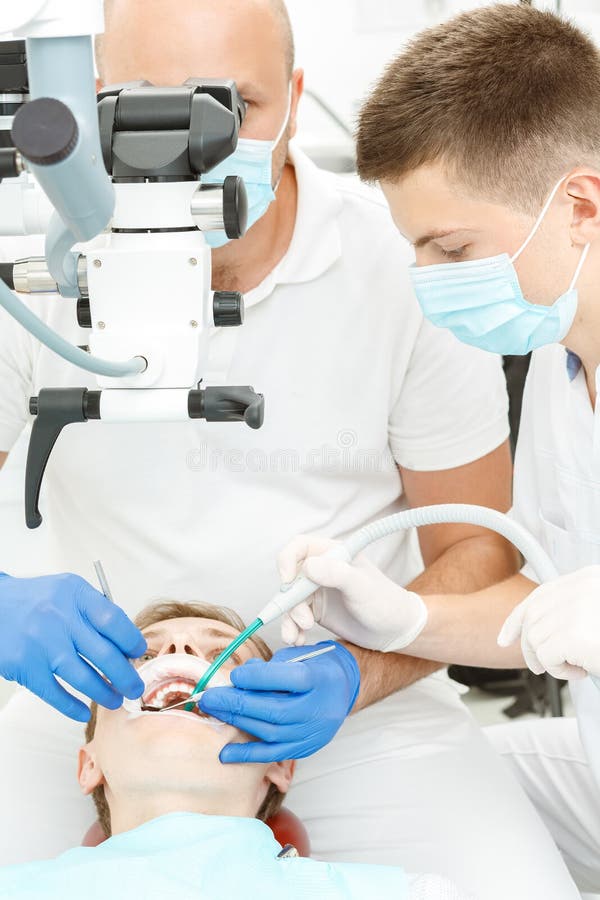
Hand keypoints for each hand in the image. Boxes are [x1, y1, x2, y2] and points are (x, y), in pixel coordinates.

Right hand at [0, 572, 146, 720]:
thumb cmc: (37, 600)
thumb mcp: (68, 592)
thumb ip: (95, 611)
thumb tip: (125, 644)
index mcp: (75, 596)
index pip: (114, 621)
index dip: (131, 640)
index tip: (138, 652)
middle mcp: (60, 619)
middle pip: (104, 654)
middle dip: (126, 676)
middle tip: (135, 687)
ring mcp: (42, 644)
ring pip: (84, 678)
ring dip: (104, 694)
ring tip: (116, 701)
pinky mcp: (25, 666)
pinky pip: (55, 693)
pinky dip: (72, 707)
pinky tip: (83, 712)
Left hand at [198, 641, 359, 762]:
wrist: (342, 687)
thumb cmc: (314, 667)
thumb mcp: (296, 657)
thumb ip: (269, 667)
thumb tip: (237, 678)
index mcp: (318, 679)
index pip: (286, 679)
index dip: (256, 678)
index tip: (234, 675)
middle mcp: (317, 709)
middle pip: (274, 709)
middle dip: (237, 703)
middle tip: (209, 697)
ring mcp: (312, 732)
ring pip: (270, 732)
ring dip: (237, 723)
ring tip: (214, 713)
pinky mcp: (305, 748)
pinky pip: (273, 754)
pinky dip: (247, 755)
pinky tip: (225, 753)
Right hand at [277, 534, 427, 649]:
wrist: (395, 631)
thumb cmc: (384, 602)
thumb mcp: (361, 587)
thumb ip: (336, 573)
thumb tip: (307, 567)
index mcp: (333, 554)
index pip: (299, 547)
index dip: (287, 561)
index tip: (287, 582)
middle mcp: (322, 570)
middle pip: (290, 578)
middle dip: (290, 601)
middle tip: (304, 620)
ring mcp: (317, 591)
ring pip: (290, 601)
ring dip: (289, 619)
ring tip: (296, 637)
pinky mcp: (316, 610)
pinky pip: (295, 617)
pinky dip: (292, 629)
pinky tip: (297, 640)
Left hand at [497, 566, 599, 679]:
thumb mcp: (596, 616)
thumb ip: (576, 613)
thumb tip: (538, 635)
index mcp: (587, 579)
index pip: (540, 595)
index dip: (518, 617)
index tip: (505, 638)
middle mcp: (579, 588)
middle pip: (533, 617)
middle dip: (529, 646)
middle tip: (542, 666)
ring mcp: (575, 609)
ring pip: (536, 638)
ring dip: (551, 660)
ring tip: (577, 666)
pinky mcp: (573, 635)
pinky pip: (547, 657)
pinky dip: (560, 672)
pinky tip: (582, 672)